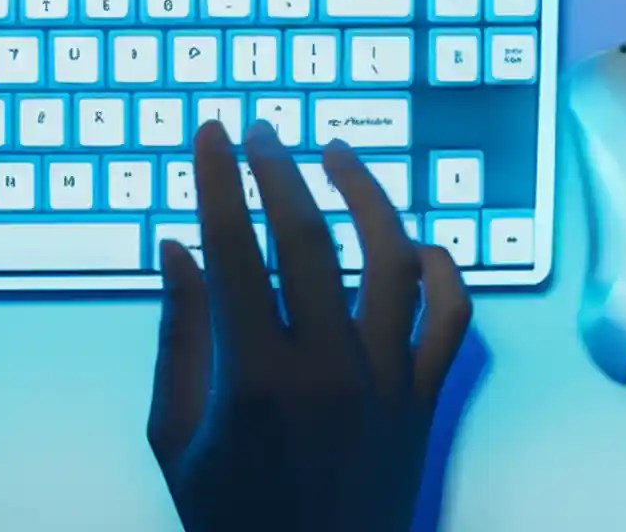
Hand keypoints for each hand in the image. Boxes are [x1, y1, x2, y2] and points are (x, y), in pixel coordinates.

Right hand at [148, 121, 471, 531]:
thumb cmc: (228, 513)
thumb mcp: (174, 434)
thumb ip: (177, 336)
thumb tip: (175, 247)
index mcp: (252, 378)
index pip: (233, 250)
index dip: (217, 182)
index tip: (210, 133)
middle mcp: (328, 369)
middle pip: (309, 239)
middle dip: (279, 170)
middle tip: (261, 132)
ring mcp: (386, 382)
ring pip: (391, 259)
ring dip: (365, 194)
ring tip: (335, 154)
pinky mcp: (423, 400)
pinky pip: (452, 317)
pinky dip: (441, 270)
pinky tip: (412, 241)